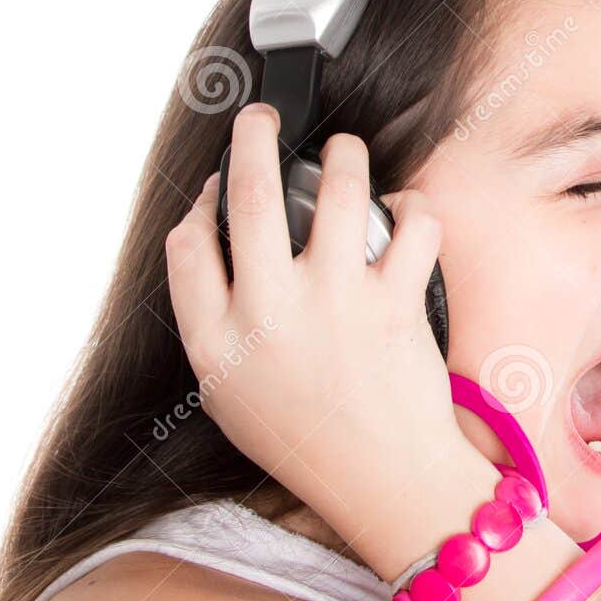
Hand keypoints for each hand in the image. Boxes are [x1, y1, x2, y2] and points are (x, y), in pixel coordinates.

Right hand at [164, 102, 475, 574]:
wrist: (385, 482)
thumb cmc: (310, 439)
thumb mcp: (232, 395)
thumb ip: (213, 323)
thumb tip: (211, 241)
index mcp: (217, 343)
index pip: (186, 247)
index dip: (202, 204)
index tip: (218, 186)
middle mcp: (269, 314)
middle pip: (248, 196)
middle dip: (253, 138)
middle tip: (262, 118)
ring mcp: (335, 303)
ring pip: (337, 188)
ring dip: (343, 155)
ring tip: (344, 151)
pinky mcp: (396, 303)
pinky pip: (410, 225)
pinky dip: (413, 211)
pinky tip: (407, 218)